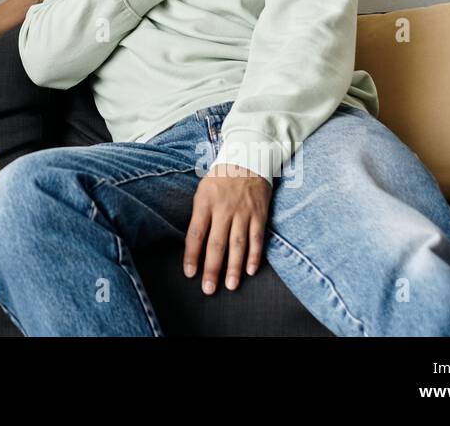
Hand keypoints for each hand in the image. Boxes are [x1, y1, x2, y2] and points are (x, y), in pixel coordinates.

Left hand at [183, 164, 271, 294]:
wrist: (248, 159)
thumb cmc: (220, 179)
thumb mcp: (203, 191)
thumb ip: (199, 215)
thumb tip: (194, 244)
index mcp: (205, 202)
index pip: (196, 233)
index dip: (192, 255)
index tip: (189, 273)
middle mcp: (224, 209)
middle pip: (216, 243)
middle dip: (212, 268)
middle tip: (209, 289)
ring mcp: (243, 212)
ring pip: (238, 244)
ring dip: (234, 267)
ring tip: (230, 285)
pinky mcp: (259, 214)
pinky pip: (257, 238)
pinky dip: (254, 255)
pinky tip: (250, 270)